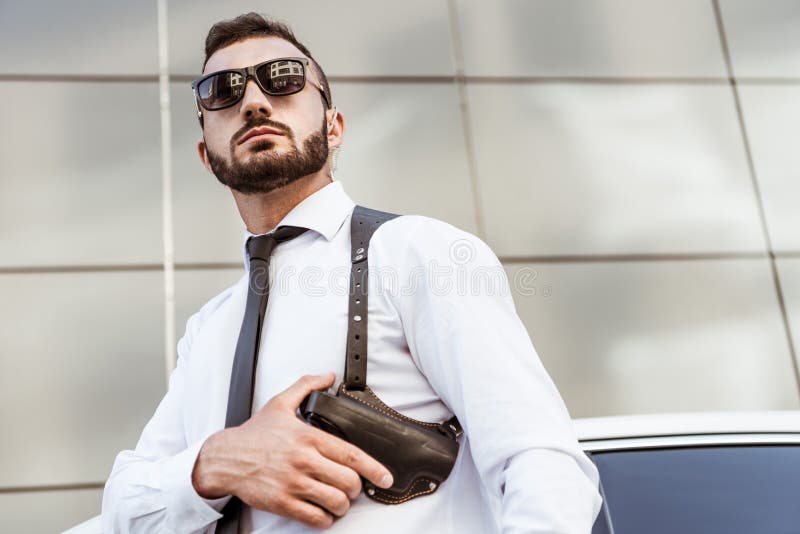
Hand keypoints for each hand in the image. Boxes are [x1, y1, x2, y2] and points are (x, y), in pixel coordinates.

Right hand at [192, 373, 392, 528]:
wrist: (225, 458)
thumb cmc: (254, 434)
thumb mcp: (280, 403)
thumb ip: (306, 386)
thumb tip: (327, 376)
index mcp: (309, 437)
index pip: (351, 455)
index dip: (374, 469)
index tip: (386, 478)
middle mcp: (304, 461)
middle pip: (348, 482)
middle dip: (356, 488)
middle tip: (353, 487)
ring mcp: (293, 484)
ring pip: (335, 502)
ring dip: (342, 505)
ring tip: (339, 501)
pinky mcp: (282, 503)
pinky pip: (315, 518)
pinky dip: (325, 519)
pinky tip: (324, 513)